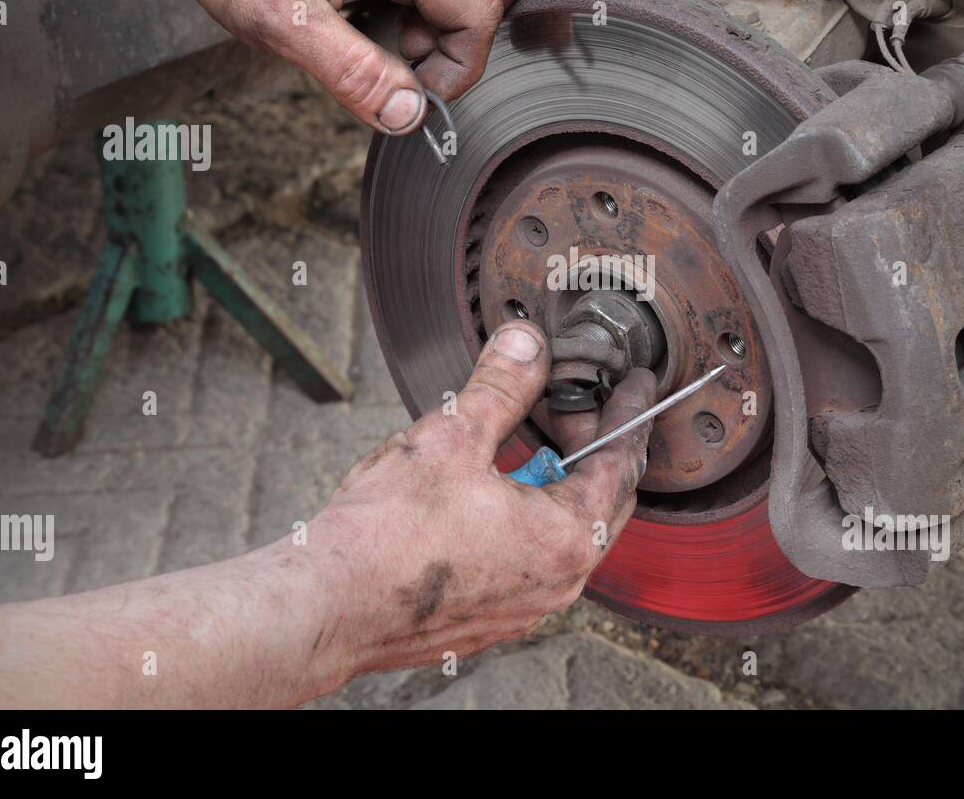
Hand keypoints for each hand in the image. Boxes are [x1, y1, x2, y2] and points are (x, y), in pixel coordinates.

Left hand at [154, 0, 536, 132]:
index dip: (460, 64)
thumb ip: (354, 72)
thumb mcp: (281, 25)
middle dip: (477, 28)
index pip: (481, 9)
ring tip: (399, 32)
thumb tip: (409, 113)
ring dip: (460, 7)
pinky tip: (385, 12)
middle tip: (418, 52)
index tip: (416, 86)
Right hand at [312, 322, 655, 673]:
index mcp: (564, 538)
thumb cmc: (384, 539)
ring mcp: (526, 606)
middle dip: (596, 447)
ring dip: (559, 482)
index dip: (630, 415)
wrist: (327, 607)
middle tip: (578, 403)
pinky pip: (532, 558)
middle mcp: (557, 582)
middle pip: (603, 502)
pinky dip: (530, 517)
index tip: (637, 387)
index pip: (621, 464)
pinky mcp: (491, 616)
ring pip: (565, 532)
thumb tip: (525, 346)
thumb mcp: (450, 438)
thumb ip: (500, 387)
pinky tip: (494, 490)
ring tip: (528, 439)